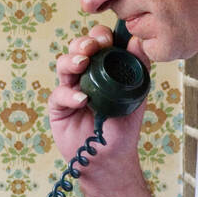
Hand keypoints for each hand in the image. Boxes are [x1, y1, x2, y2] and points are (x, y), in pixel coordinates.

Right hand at [48, 23, 150, 172]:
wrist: (110, 159)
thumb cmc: (124, 129)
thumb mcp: (137, 96)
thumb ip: (139, 68)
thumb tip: (138, 40)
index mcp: (104, 69)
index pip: (99, 43)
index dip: (100, 37)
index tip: (108, 41)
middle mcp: (85, 75)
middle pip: (77, 48)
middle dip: (82, 43)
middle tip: (91, 48)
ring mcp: (70, 89)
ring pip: (64, 65)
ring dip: (71, 61)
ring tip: (82, 64)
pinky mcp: (58, 106)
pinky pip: (59, 93)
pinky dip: (69, 94)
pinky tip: (81, 99)